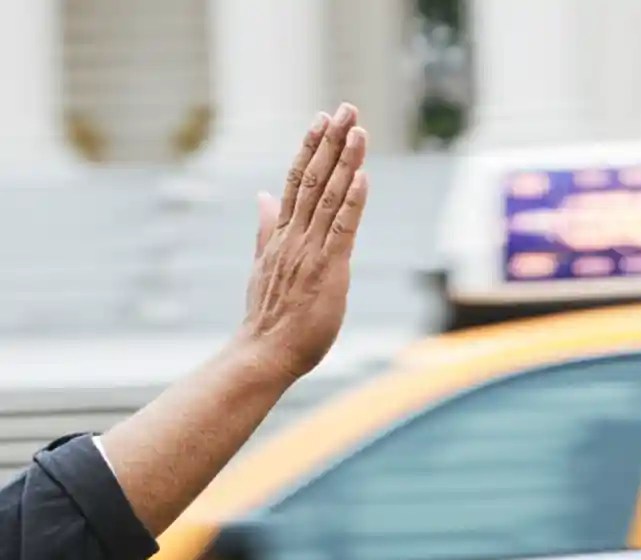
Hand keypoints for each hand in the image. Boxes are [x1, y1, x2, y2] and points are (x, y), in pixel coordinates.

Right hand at [238, 102, 369, 383]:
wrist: (265, 352)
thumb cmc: (270, 316)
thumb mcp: (263, 265)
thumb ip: (265, 228)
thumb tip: (262, 196)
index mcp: (281, 235)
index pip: (295, 181)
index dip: (310, 147)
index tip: (322, 118)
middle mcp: (295, 236)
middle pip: (313, 179)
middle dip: (331, 142)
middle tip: (346, 108)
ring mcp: (310, 251)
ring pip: (329, 196)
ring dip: (345, 162)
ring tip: (357, 130)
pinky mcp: (329, 270)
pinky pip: (342, 229)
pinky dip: (352, 202)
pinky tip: (362, 177)